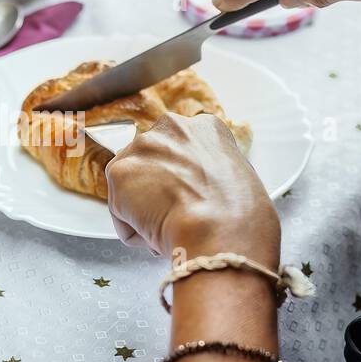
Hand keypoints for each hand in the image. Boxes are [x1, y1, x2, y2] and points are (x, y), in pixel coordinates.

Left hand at [105, 112, 279, 263]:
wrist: (220, 231)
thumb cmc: (241, 219)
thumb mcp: (240, 181)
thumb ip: (212, 175)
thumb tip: (200, 194)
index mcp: (206, 127)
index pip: (181, 151)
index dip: (184, 181)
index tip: (192, 199)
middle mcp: (171, 127)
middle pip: (152, 164)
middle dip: (158, 191)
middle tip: (178, 215)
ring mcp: (142, 147)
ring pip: (133, 189)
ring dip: (145, 213)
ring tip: (172, 226)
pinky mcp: (119, 172)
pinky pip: (121, 214)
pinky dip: (135, 232)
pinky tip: (157, 234)